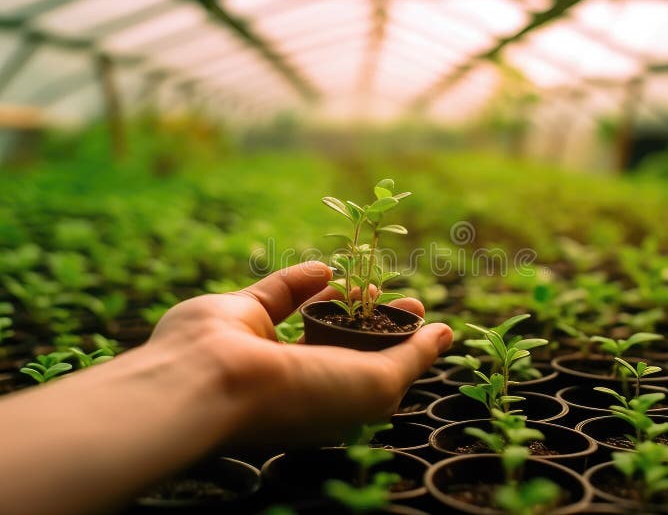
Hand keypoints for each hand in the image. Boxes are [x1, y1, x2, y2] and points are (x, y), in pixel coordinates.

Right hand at [149, 261, 452, 446]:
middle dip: (379, 322)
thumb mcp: (377, 385)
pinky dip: (301, 279)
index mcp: (328, 407)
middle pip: (348, 345)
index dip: (404, 347)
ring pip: (313, 318)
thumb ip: (412, 357)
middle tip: (408, 297)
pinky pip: (277, 292)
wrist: (213, 381)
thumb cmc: (302, 394)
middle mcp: (297, 380)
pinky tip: (325, 268)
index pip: (375, 375)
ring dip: (344, 299)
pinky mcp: (239, 315)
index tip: (426, 318)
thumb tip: (445, 334)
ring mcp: (266, 348)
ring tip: (372, 281)